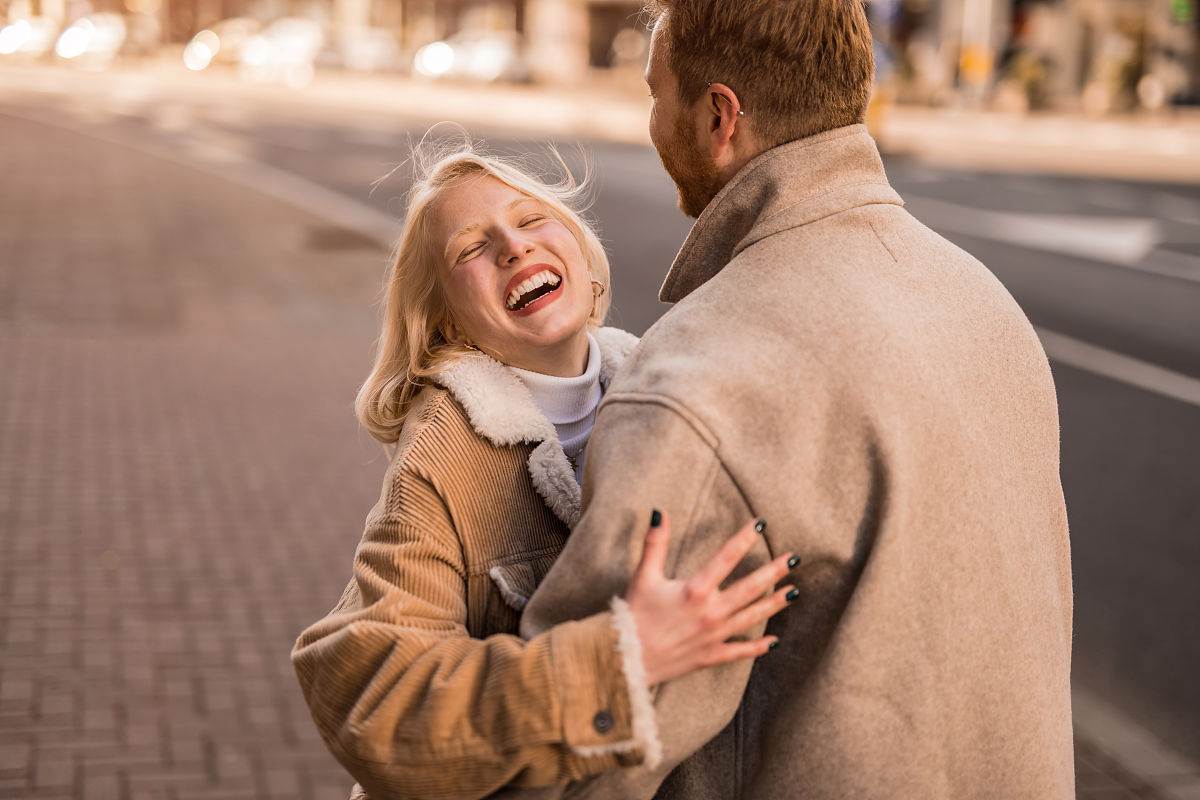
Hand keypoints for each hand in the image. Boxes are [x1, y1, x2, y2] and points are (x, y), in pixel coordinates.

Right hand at [625, 510, 796, 686]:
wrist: (626, 658)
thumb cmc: (633, 615)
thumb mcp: (644, 576)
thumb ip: (655, 543)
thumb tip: (660, 513)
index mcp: (695, 589)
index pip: (727, 556)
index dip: (745, 538)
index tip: (761, 524)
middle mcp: (711, 612)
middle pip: (750, 587)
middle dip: (774, 571)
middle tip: (794, 559)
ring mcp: (713, 636)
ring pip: (752, 617)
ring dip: (774, 604)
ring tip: (794, 592)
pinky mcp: (709, 655)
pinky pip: (740, 651)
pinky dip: (758, 647)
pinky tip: (774, 641)